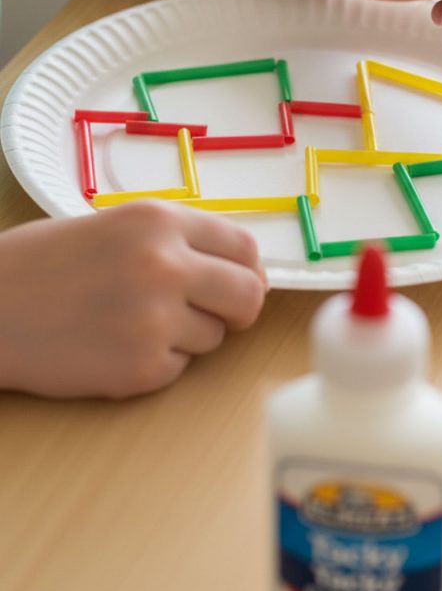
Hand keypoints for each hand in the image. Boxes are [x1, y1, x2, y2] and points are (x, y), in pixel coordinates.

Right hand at [0, 202, 266, 398]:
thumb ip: (176, 241)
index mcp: (161, 221)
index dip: (247, 270)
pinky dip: (155, 364)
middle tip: (218, 315)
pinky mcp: (141, 367)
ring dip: (187, 336)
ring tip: (133, 324)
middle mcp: (167, 265)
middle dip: (239, 309)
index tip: (238, 282)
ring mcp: (156, 319)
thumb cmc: (42, 264)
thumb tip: (234, 266)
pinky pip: (178, 369)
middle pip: (249, 295)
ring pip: (214, 337)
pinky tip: (114, 347)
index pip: (245, 248)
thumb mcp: (116, 225)